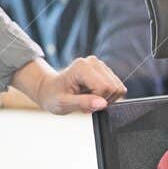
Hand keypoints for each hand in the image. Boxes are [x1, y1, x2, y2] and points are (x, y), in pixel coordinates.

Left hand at [11, 56, 126, 114]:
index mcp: (82, 67)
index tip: (83, 107)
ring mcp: (99, 64)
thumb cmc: (54, 96)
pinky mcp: (104, 70)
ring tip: (88, 99)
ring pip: (117, 87)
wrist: (50, 89)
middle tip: (86, 104)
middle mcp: (92, 62)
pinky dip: (107, 95)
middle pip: (113, 87)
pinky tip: (93, 95)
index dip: (97, 102)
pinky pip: (116, 86)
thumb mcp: (64, 104)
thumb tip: (103, 103)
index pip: (104, 88)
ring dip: (105, 98)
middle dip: (102, 100)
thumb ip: (83, 103)